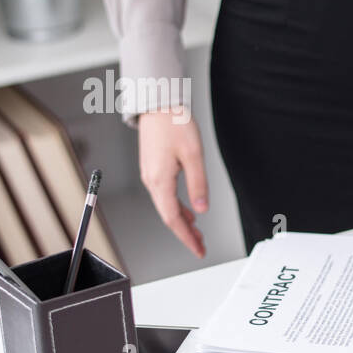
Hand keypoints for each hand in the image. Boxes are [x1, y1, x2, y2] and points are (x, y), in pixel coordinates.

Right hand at [138, 107, 207, 257]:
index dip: (186, 237)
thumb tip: (201, 209)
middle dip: (185, 234)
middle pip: (168, 216)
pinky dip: (177, 208)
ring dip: (182, 222)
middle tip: (200, 247)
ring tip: (197, 233)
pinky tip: (188, 211)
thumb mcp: (194, 155)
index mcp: (160, 180)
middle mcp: (152, 181)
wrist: (157, 104)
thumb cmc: (174, 123)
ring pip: (166, 207)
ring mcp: (151, 175)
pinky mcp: (153, 169)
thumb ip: (198, 184)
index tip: (198, 249)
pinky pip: (165, 196)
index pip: (173, 218)